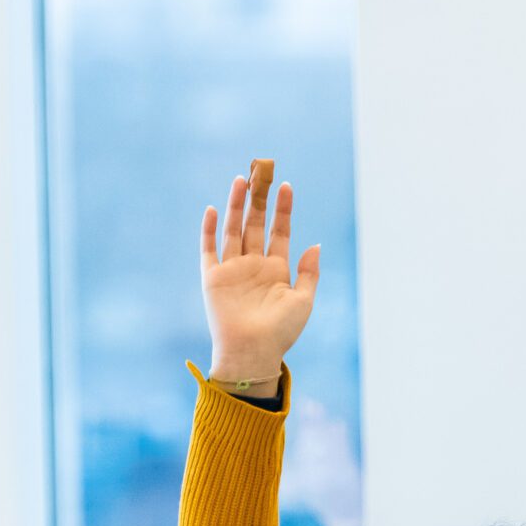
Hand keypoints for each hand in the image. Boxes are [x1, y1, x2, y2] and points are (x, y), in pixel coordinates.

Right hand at [201, 159, 319, 387]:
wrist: (252, 353)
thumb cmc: (280, 332)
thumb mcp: (303, 301)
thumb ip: (309, 272)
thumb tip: (315, 244)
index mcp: (276, 270)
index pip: (280, 232)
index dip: (283, 210)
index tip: (286, 187)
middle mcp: (254, 266)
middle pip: (255, 225)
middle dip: (258, 200)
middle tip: (261, 172)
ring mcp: (233, 270)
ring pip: (234, 230)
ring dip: (237, 206)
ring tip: (241, 180)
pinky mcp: (213, 278)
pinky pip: (209, 249)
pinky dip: (210, 230)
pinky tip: (214, 209)